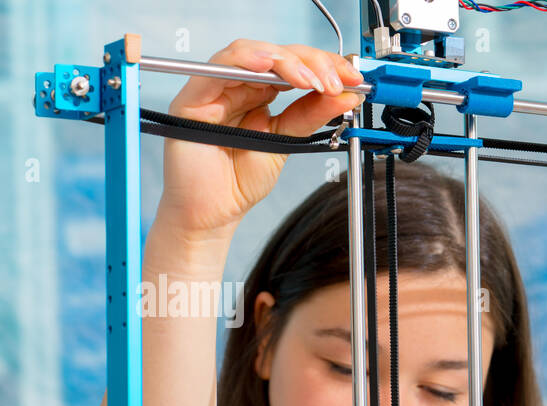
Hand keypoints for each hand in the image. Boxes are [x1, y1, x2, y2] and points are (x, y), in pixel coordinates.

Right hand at [157, 38, 365, 235]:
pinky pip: (217, 69)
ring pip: (249, 53)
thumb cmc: (240, 180)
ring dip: (284, 61)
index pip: (293, 65)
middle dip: (311, 62)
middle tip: (334, 82)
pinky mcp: (193, 97)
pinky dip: (244, 60)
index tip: (353, 78)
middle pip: (275, 54)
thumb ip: (311, 116)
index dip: (324, 65)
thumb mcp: (287, 141)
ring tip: (310, 80)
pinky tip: (268, 64)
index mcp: (259, 93)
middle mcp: (238, 85)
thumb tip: (347, 95)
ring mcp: (215, 88)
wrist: (214, 212)